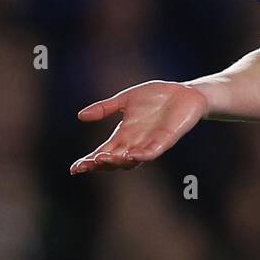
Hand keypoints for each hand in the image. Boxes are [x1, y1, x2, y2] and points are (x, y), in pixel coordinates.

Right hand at [70, 81, 207, 173]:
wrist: (184, 92)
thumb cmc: (157, 96)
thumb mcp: (125, 99)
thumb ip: (105, 108)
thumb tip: (80, 116)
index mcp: (124, 134)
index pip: (103, 152)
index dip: (89, 161)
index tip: (75, 168)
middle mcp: (135, 143)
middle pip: (114, 160)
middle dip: (100, 163)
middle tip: (88, 163)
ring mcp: (150, 143)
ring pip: (131, 160)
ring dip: (118, 161)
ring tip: (104, 159)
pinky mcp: (165, 140)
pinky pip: (152, 152)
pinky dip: (142, 156)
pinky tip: (132, 155)